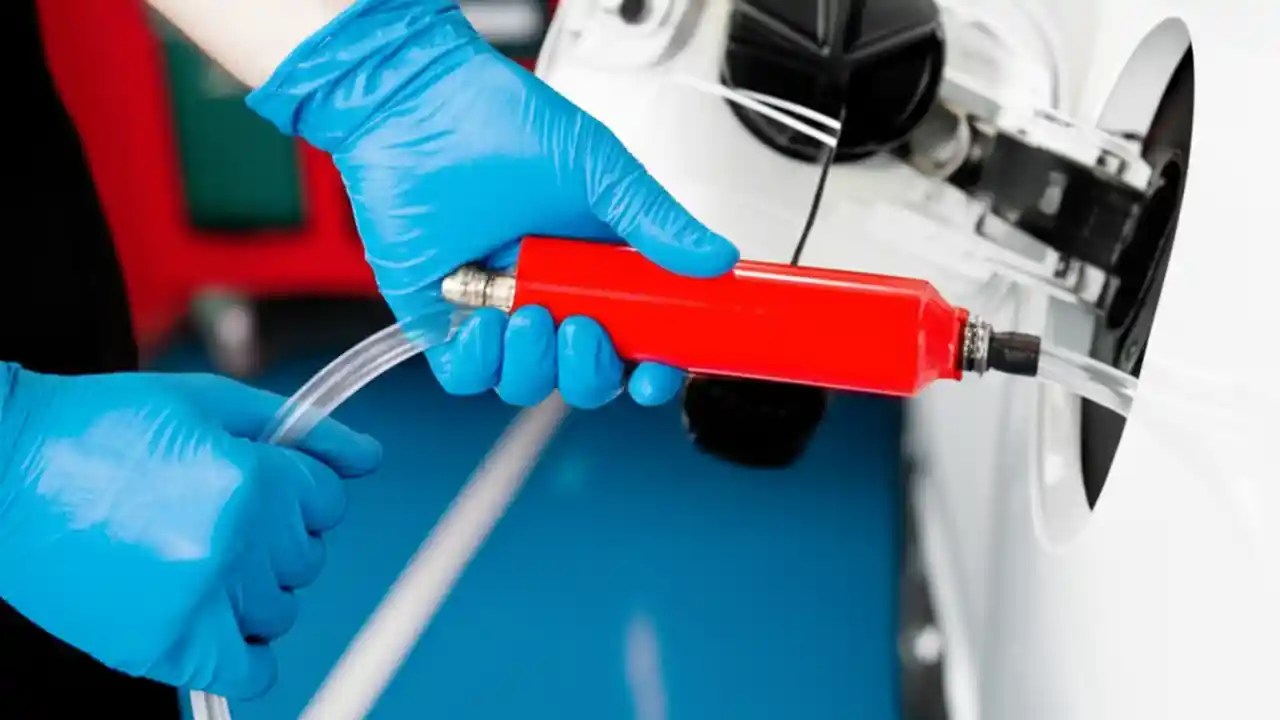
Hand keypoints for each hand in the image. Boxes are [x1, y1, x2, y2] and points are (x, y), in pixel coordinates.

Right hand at [0, 364, 380, 698]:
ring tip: (193, 556)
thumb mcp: (208, 404)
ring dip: (254, 588)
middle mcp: (235, 545)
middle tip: (212, 514)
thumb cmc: (97, 428)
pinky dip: (247, 655)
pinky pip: (249, 672)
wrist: (2, 469)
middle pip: (306, 556)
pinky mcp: (161, 645)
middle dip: (274, 535)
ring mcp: (199, 600)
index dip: (294, 488)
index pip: (327, 501)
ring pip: (281, 609)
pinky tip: (219, 621)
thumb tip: (368, 456)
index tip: (257, 483)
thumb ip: (304, 434)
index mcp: (252, 481)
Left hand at [247, 0, 738, 408]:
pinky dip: (481, 362)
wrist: (418, 107)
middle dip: (590, 369)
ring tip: (527, 315)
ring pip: (529, 383)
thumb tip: (717, 260)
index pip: (636, 341)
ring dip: (535, 364)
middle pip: (586, 376)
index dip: (652, 369)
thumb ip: (658, 224)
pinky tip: (486, 319)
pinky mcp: (443, 319)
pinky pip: (466, 374)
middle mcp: (549, 297)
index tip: (657, 372)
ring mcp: (497, 311)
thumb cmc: (500, 124)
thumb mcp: (600, 172)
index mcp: (595, 270)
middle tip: (582, 327)